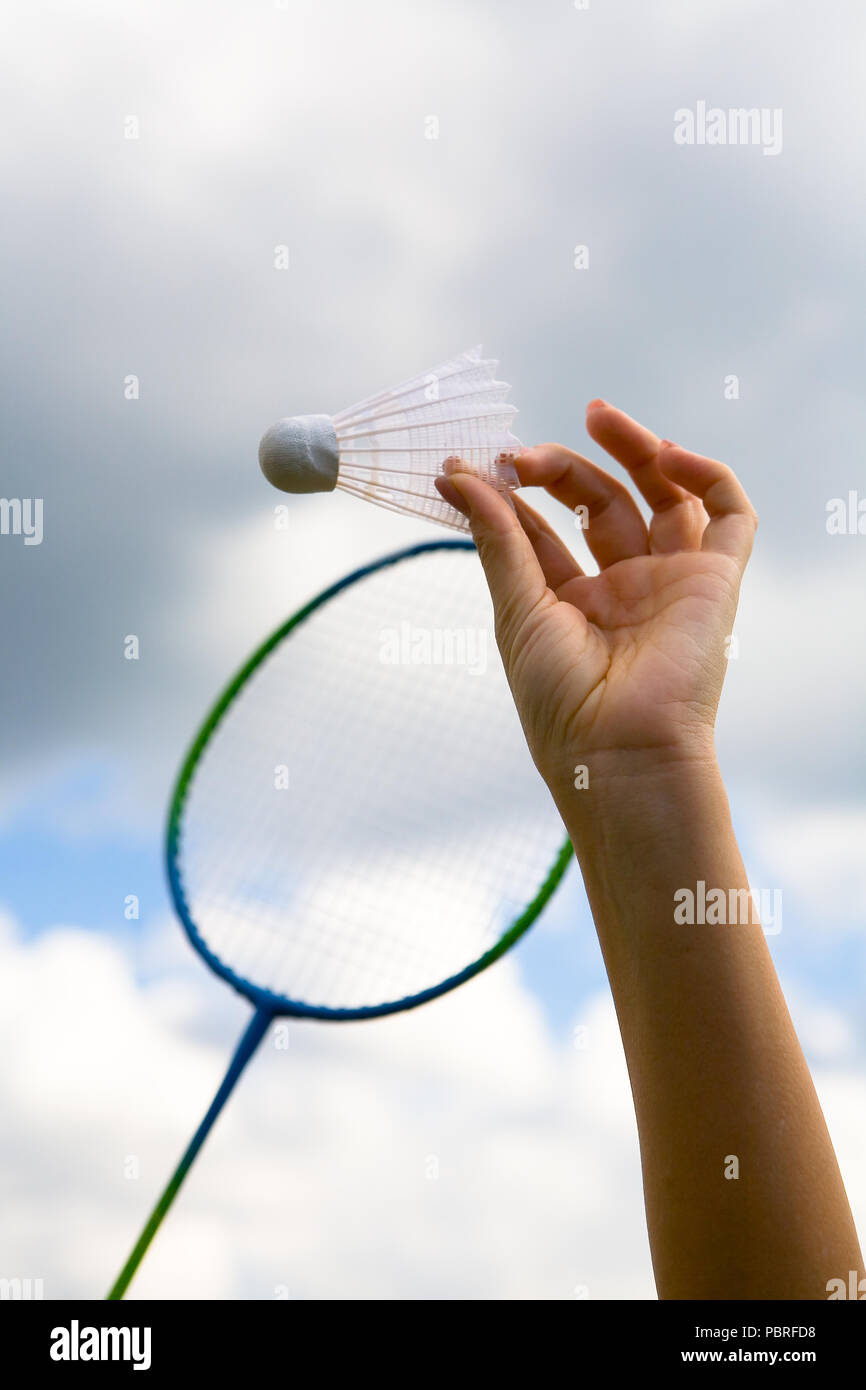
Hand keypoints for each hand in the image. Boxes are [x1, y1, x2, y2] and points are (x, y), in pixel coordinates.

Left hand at [435, 400, 757, 795]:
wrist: (619, 753)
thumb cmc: (561, 701)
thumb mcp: (516, 610)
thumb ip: (497, 537)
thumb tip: (456, 475)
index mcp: (573, 603)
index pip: (545, 529)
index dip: (513, 493)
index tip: (468, 467)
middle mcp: (625, 588)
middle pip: (601, 502)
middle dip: (562, 467)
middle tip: (521, 454)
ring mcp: (672, 582)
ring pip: (665, 494)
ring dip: (634, 449)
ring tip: (597, 417)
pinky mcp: (718, 581)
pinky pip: (730, 514)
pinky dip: (707, 475)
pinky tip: (667, 455)